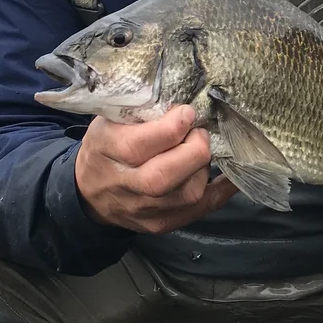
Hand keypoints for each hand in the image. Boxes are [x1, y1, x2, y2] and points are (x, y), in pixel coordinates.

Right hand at [74, 104, 237, 234]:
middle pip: (164, 176)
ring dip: (203, 168)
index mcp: (108, 152)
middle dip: (194, 149)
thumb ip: (140, 111)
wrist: (91, 195)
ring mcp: (145, 210)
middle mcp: (125, 186)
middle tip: (199, 133)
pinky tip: (232, 174)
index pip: (141, 145)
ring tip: (200, 151)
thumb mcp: (109, 122)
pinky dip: (222, 190)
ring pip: (188, 194)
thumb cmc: (106, 149)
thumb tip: (184, 98)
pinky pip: (202, 209)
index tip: (188, 112)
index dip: (173, 127)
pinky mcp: (163, 224)